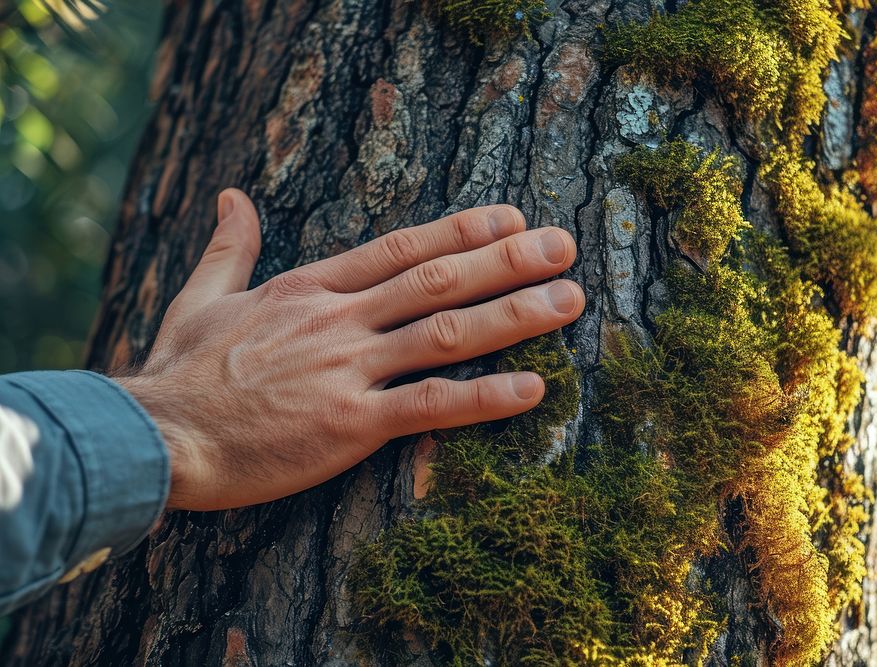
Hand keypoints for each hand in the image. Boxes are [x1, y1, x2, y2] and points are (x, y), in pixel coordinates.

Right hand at [116, 189, 583, 510]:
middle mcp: (338, 321)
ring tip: (569, 300)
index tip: (509, 218)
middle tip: (564, 246)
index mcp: (309, 290)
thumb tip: (231, 197)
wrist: (157, 436)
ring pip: (446, 333)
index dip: (457, 232)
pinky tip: (534, 389)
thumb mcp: (202, 296)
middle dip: (506, 260)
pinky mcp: (350, 424)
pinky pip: (430, 405)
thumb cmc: (178, 372)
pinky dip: (485, 397)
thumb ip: (229, 246)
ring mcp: (348, 369)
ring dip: (514, 315)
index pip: (397, 249)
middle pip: (436, 280)